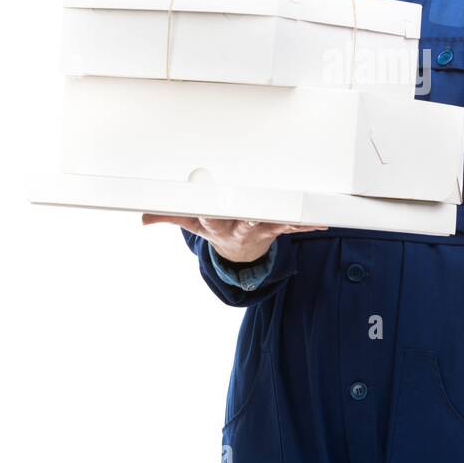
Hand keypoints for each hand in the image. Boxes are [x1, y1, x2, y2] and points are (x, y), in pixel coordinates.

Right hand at [141, 214, 327, 264]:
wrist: (237, 253)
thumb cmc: (215, 227)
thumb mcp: (191, 223)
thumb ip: (168, 216)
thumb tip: (141, 218)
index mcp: (218, 225)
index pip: (213, 219)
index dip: (213, 214)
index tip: (214, 209)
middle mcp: (240, 229)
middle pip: (246, 222)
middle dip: (253, 218)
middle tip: (259, 214)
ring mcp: (261, 230)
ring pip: (274, 225)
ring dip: (288, 222)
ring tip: (301, 218)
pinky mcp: (278, 229)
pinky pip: (294, 227)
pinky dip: (308, 224)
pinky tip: (322, 221)